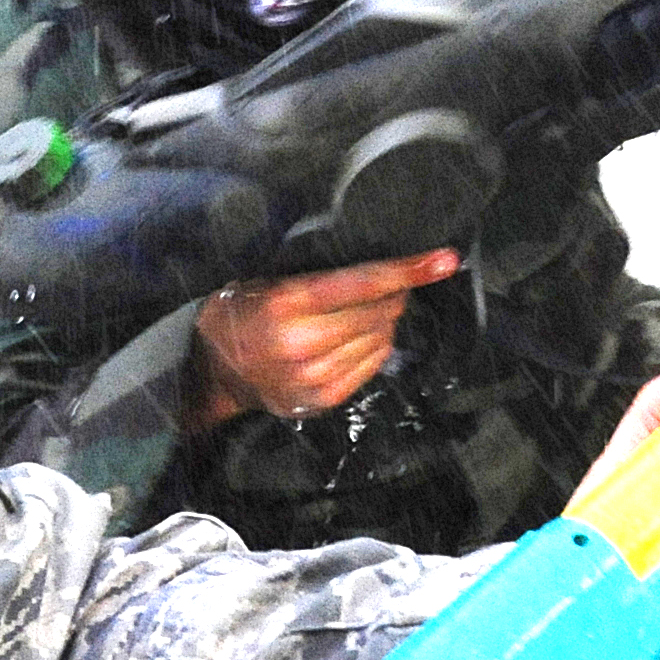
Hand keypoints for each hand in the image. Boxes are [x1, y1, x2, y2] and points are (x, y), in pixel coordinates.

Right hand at [188, 251, 460, 427]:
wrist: (214, 369)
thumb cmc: (244, 311)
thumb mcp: (268, 280)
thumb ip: (318, 275)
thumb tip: (383, 267)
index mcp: (285, 305)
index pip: (362, 283)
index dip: (407, 270)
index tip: (445, 259)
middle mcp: (301, 345)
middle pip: (379, 311)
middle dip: (395, 291)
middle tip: (390, 281)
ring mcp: (313, 378)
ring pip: (381, 338)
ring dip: (385, 319)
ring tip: (364, 310)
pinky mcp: (323, 400)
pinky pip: (373, 364)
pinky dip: (377, 344)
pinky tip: (361, 334)